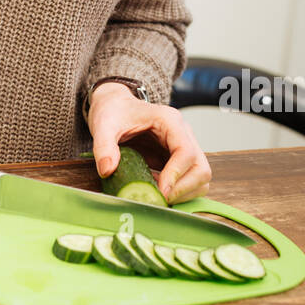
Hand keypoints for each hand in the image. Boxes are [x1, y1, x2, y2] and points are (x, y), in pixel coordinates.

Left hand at [88, 82, 210, 203]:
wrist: (116, 105)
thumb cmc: (114, 111)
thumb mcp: (103, 125)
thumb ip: (104, 146)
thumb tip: (107, 170)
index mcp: (169, 121)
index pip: (186, 151)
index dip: (176, 175)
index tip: (160, 191)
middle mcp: (183, 133)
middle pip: (201, 168)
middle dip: (184, 189)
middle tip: (159, 199)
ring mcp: (185, 147)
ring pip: (201, 177)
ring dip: (184, 193)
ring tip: (157, 195)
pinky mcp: (180, 160)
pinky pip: (191, 181)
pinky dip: (180, 192)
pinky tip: (158, 191)